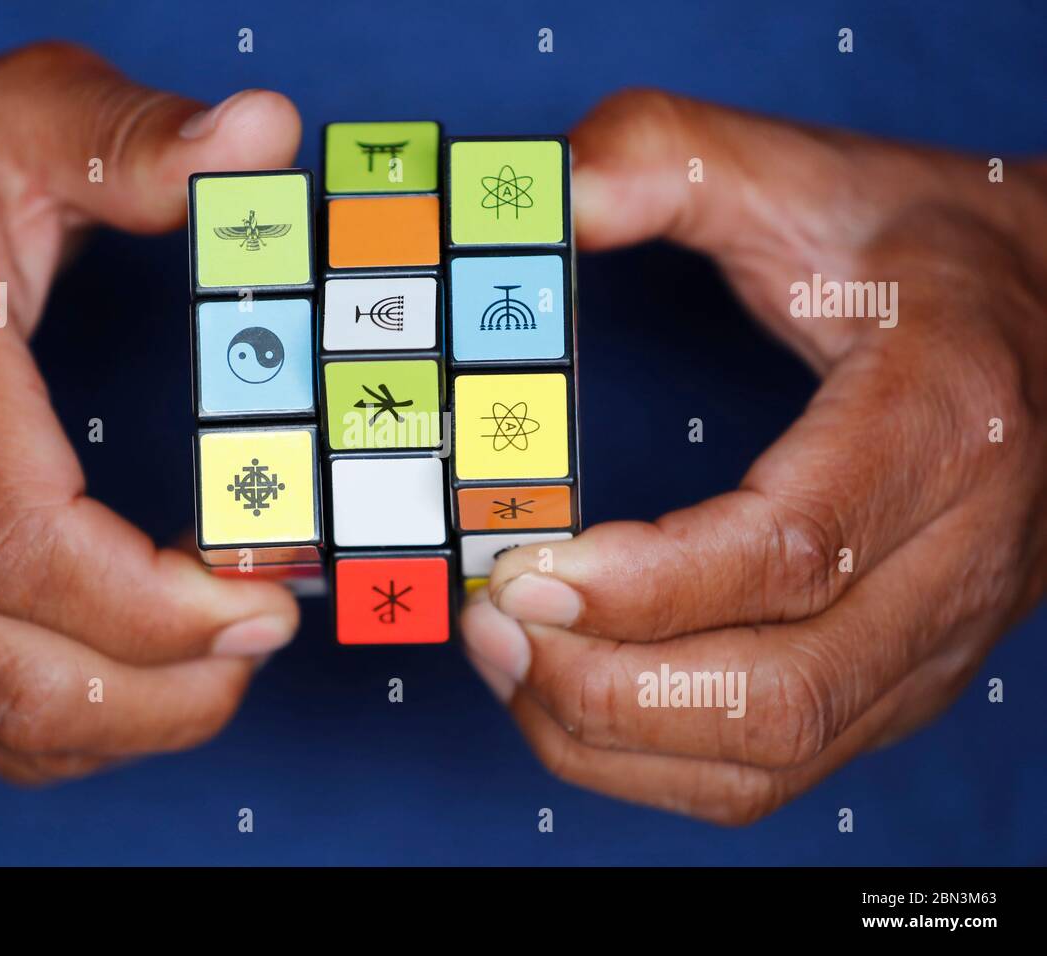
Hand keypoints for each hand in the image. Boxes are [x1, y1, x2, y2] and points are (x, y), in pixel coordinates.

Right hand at [0, 44, 303, 781]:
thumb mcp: (14, 120)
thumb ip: (135, 140)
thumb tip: (261, 136)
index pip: (28, 547)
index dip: (163, 608)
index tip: (266, 598)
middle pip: (20, 670)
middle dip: (173, 689)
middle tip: (264, 633)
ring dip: (134, 719)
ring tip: (218, 663)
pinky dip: (69, 728)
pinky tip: (134, 680)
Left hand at [461, 90, 1046, 823]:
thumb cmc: (934, 257)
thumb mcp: (810, 174)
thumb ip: (666, 159)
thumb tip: (543, 198)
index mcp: (942, 424)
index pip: (788, 554)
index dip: (638, 586)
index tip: (514, 570)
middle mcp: (959, 557)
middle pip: (776, 692)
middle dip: (601, 685)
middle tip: (487, 624)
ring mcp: (938, 635)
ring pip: (773, 755)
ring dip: (615, 736)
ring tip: (511, 662)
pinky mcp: (903, 674)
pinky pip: (778, 767)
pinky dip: (656, 758)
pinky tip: (577, 694)